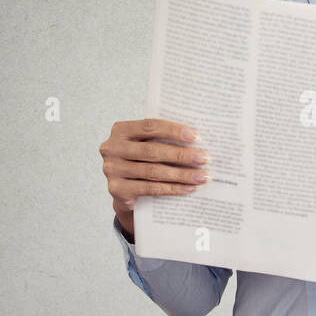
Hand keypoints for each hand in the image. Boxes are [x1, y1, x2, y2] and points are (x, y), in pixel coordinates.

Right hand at [100, 119, 210, 238]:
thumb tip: (198, 140)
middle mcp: (112, 147)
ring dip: (181, 174)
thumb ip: (163, 138)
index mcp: (120, 130)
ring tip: (201, 176)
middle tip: (204, 159)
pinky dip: (172, 188)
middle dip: (181, 155)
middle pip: (152, 150)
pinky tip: (189, 188)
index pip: (150, 126)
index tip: (196, 137)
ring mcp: (112, 169)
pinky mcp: (116, 189)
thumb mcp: (147, 144)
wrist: (125, 190)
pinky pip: (150, 188)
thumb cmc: (142, 160)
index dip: (174, 131)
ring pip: (153, 171)